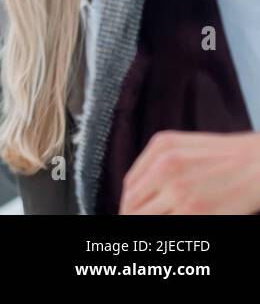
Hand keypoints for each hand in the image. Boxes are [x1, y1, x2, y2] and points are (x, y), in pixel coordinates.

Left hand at [120, 130, 259, 213]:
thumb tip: (137, 189)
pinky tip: (172, 225)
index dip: (126, 203)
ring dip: (144, 223)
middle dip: (131, 216)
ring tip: (154, 223)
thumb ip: (156, 162)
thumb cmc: (227, 156)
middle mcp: (165, 168)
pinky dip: (166, 228)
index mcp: (160, 148)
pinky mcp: (195, 211)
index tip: (128, 211)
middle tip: (134, 222)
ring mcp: (179, 192)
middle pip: (132, 204)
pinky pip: (168, 225)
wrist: (259, 165)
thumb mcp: (183, 146)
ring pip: (145, 217)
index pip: (129, 185)